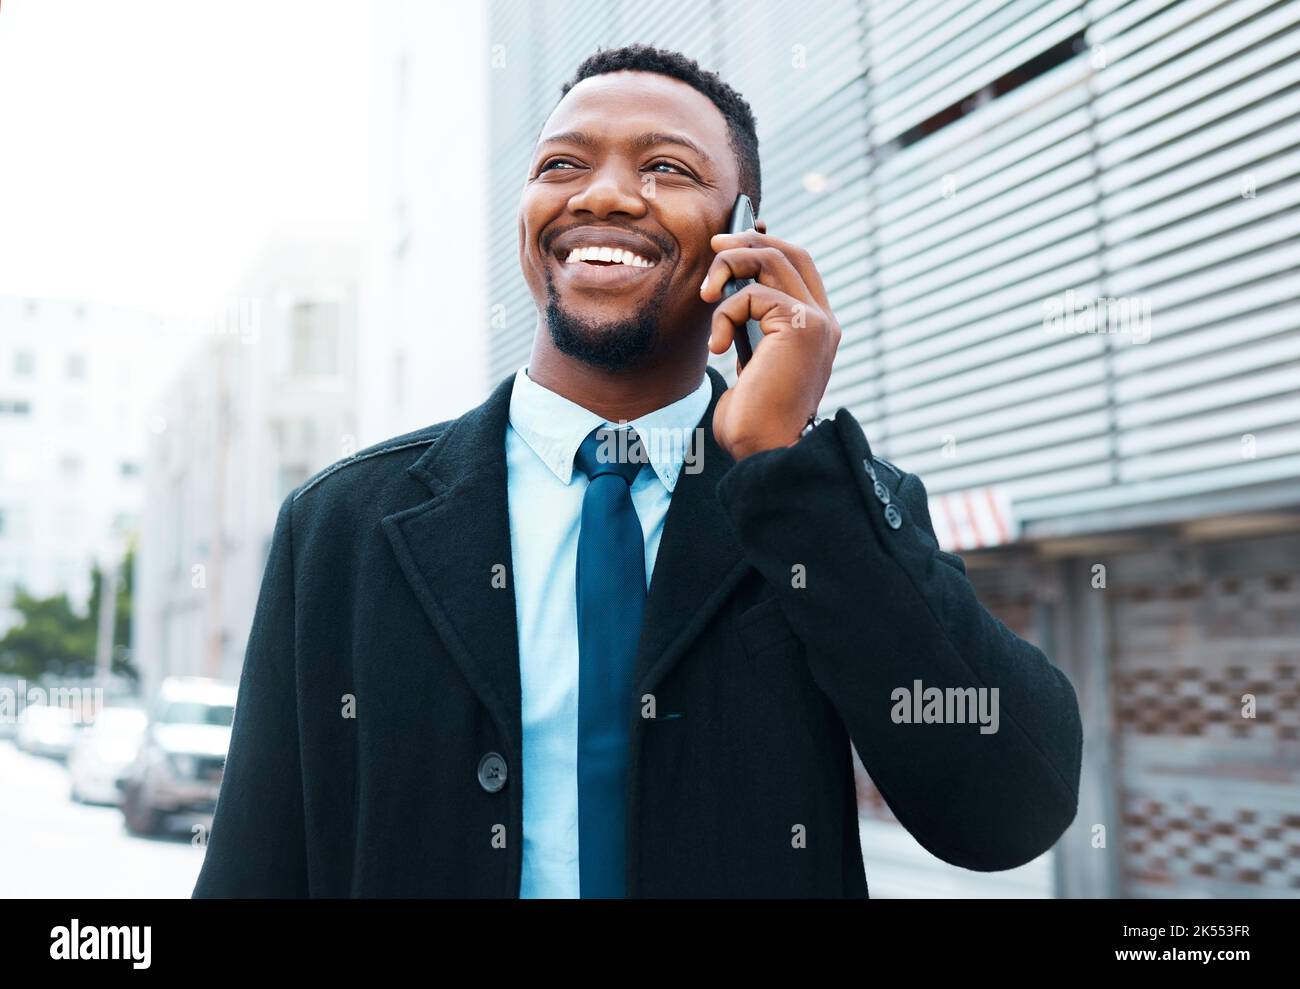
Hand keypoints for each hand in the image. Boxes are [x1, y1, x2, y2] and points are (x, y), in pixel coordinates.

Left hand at [700, 219, 840, 459]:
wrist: (765, 449)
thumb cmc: (754, 419)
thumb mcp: (753, 362)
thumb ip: (754, 329)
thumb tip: (733, 295)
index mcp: (817, 329)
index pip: (799, 267)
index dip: (766, 245)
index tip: (729, 245)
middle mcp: (824, 322)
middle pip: (790, 252)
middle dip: (749, 241)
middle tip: (715, 246)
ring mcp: (817, 322)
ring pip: (772, 259)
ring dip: (729, 266)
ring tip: (707, 295)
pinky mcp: (801, 326)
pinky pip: (752, 295)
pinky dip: (725, 314)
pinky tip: (719, 347)